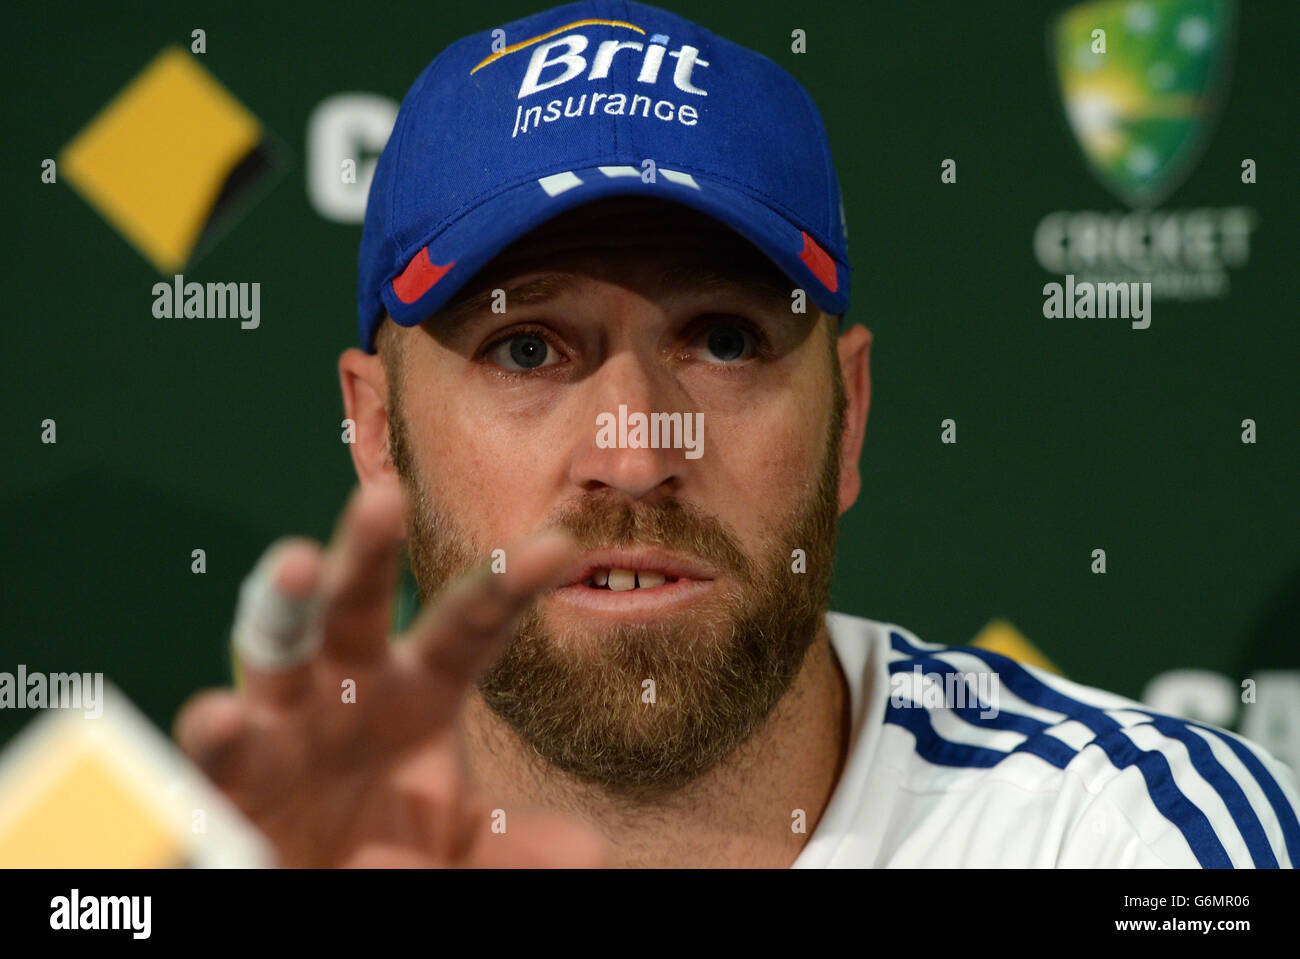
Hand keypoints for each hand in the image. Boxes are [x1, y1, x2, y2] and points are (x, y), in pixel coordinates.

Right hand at [174, 480, 606, 866]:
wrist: (325, 890)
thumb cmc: (402, 853)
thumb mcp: (469, 851)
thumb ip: (516, 847)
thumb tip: (582, 849)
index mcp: (425, 686)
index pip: (473, 624)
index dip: (510, 585)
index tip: (559, 547)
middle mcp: (351, 685)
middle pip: (362, 604)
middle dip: (371, 550)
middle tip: (385, 495)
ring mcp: (286, 722)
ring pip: (282, 648)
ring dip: (286, 604)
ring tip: (298, 562)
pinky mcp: (232, 776)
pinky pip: (222, 751)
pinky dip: (216, 735)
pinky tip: (219, 717)